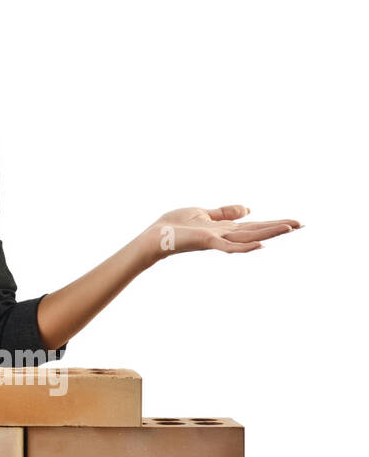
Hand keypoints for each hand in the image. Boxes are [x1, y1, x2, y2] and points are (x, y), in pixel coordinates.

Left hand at [144, 204, 300, 258]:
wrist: (154, 236)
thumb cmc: (175, 226)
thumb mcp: (204, 213)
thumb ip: (226, 212)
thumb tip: (250, 208)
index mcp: (225, 227)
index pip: (255, 225)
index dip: (274, 223)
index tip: (295, 222)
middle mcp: (225, 234)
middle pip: (257, 231)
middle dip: (279, 228)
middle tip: (302, 225)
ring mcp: (217, 239)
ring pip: (248, 237)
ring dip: (269, 233)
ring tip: (289, 229)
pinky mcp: (207, 242)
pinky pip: (228, 246)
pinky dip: (244, 248)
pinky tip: (260, 247)